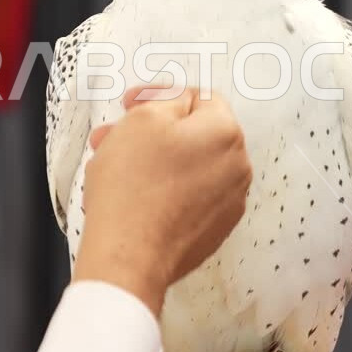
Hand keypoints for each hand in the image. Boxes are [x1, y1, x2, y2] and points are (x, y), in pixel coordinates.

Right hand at [72, 85, 252, 315]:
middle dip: (151, 131)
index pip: (199, 97)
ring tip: (114, 167)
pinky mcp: (213, 230)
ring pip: (188, 166)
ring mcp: (228, 203)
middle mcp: (237, 167)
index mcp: (226, 133)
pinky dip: (164, 190)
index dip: (160, 95)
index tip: (132, 104)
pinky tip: (133, 194)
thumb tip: (178, 102)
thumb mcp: (143, 120)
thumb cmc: (133, 188)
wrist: (129, 256)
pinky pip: (189, 196)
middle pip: (193, 134)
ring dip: (154, 160)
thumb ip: (168, 98)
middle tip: (116, 135)